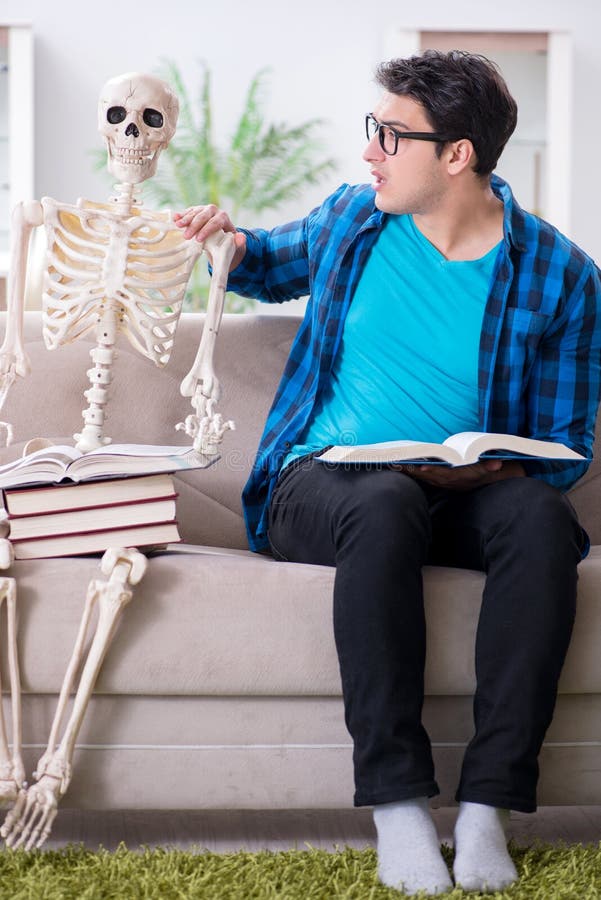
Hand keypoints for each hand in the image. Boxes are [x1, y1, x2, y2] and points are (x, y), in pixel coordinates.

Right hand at [173, 204, 245, 268]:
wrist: (222, 235)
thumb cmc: (228, 241)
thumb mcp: (235, 243)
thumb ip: (239, 241)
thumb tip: (242, 237)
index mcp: (223, 217)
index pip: (215, 222)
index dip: (206, 230)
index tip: (199, 239)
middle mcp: (214, 210)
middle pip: (203, 216)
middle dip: (194, 225)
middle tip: (186, 236)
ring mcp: (204, 209)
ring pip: (194, 212)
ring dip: (186, 219)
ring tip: (178, 226)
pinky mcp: (196, 211)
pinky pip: (188, 212)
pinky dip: (182, 215)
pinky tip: (174, 218)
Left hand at [395, 458, 525, 489]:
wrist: (491, 481)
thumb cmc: (489, 471)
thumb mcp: (492, 468)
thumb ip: (491, 466)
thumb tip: (496, 464)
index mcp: (460, 477)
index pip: (445, 475)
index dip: (433, 472)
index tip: (422, 468)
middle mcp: (450, 482)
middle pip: (429, 477)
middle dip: (414, 471)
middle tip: (398, 464)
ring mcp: (445, 482)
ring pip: (425, 478)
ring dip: (411, 472)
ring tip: (396, 464)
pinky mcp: (442, 481)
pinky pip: (425, 478)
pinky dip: (415, 473)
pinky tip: (404, 467)